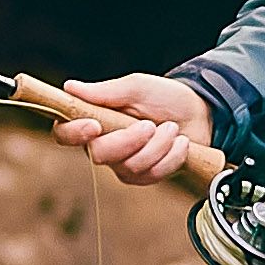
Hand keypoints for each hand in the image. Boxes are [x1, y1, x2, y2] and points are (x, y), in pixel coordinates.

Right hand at [50, 73, 215, 186]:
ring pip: (130, 166)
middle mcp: (103, 146)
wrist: (198, 113)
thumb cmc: (163, 97)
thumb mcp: (136, 87)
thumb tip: (70, 87)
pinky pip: (153, 174)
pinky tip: (180, 142)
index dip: (74, 133)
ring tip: (171, 128)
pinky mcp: (144, 177)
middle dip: (128, 140)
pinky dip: (171, 156)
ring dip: (158, 145)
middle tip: (149, 125)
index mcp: (93, 120)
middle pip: (99, 155)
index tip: (94, 125)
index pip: (66, 134)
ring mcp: (123, 165)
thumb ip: (105, 92)